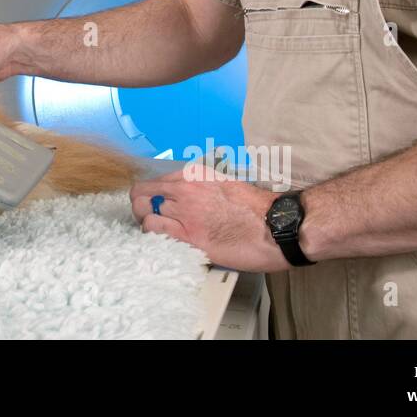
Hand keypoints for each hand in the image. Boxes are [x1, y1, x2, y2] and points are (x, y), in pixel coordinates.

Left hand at [129, 162, 293, 272]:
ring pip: (142, 212)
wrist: (276, 226)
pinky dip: (152, 235)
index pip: (153, 182)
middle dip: (141, 207)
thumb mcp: (224, 185)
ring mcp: (185, 211)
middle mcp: (185, 189)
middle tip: (150, 219)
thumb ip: (201, 188)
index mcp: (194, 175)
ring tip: (158, 233)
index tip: (155, 206)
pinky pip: (153, 230)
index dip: (150, 196)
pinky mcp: (190, 235)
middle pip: (140, 194)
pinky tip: (163, 241)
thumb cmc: (256, 209)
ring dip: (145, 223)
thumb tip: (186, 198)